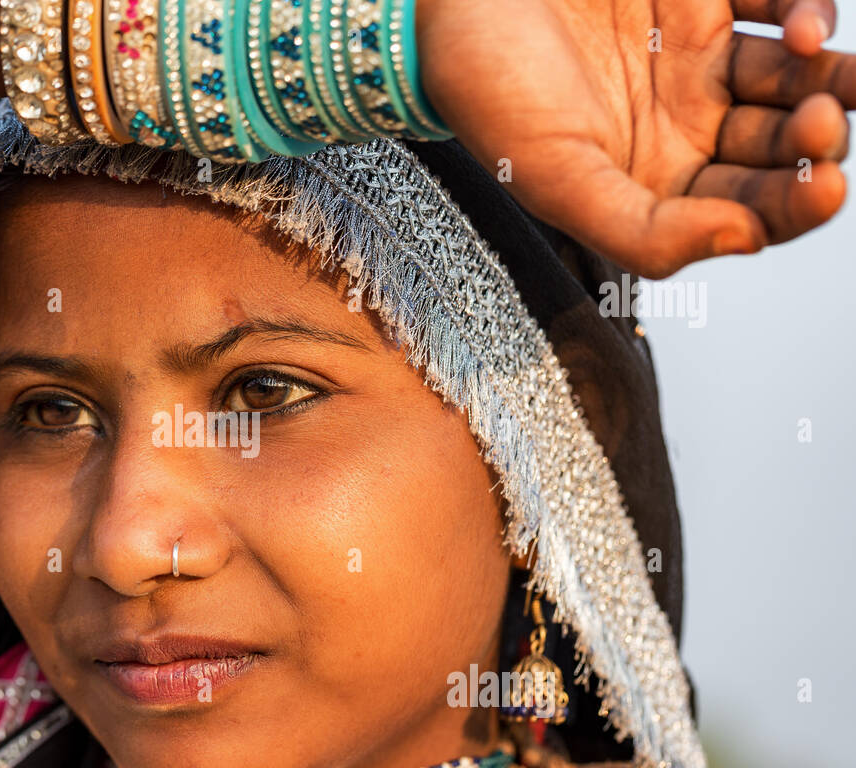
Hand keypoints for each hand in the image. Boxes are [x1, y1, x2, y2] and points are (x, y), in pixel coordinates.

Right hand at [417, 0, 854, 276]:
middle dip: (816, 139)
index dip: (797, 206)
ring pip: (797, 76)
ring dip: (826, 76)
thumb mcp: (553, 179)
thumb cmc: (485, 90)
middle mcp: (686, 130)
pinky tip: (801, 23)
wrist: (450, 2)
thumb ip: (642, 230)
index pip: (749, 212)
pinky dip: (806, 8)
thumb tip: (744, 241)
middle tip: (816, 122)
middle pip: (785, 147)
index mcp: (653, 188)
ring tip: (811, 57)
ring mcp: (700, 60)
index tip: (825, 185)